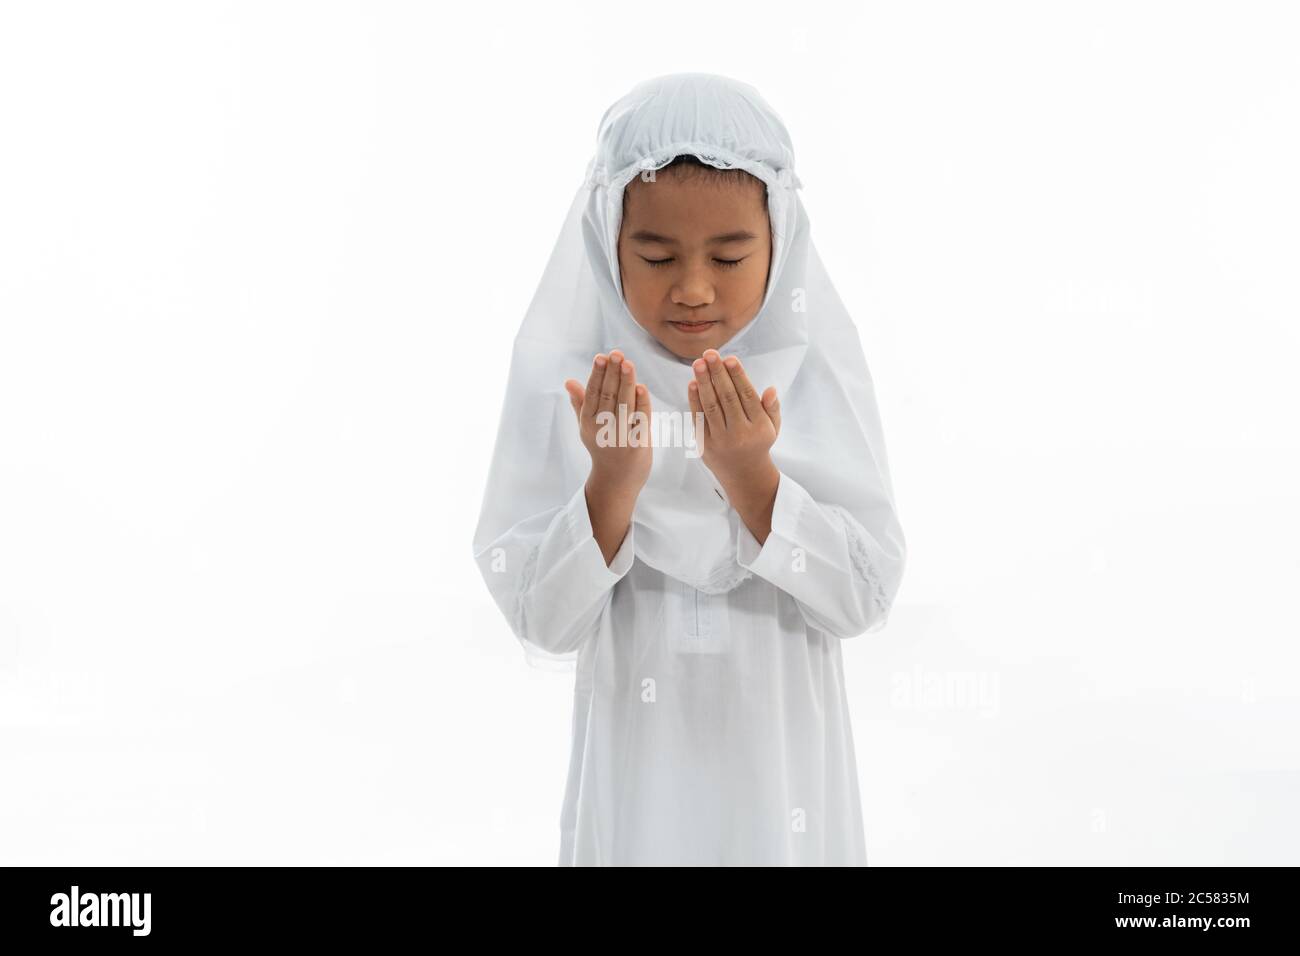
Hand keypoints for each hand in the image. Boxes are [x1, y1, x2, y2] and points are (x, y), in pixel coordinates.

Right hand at [564, 349, 652, 498]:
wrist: (616, 482)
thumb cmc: (602, 449)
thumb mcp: (587, 427)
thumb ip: (580, 403)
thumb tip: (568, 381)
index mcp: (588, 423)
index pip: (592, 394)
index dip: (597, 375)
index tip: (601, 356)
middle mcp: (602, 429)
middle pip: (608, 396)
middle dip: (613, 373)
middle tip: (617, 353)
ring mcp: (620, 438)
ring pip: (624, 405)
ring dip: (627, 383)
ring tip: (628, 363)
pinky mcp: (637, 445)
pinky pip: (640, 419)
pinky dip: (642, 403)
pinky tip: (642, 387)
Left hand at [687, 348, 780, 486]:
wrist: (743, 475)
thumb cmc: (758, 443)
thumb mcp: (772, 427)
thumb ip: (772, 408)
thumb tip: (770, 389)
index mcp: (759, 427)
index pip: (747, 396)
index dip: (738, 376)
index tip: (729, 358)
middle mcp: (740, 434)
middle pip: (727, 398)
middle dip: (717, 373)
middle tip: (710, 353)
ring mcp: (721, 440)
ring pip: (711, 406)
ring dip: (704, 382)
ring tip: (698, 363)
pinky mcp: (705, 445)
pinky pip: (699, 418)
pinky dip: (694, 400)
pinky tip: (693, 383)